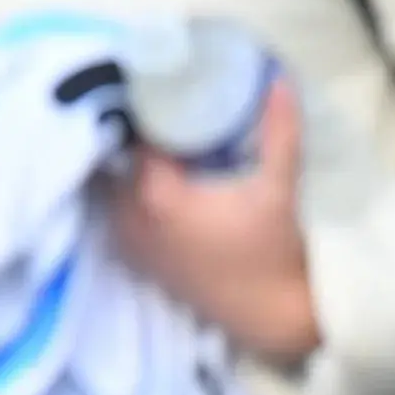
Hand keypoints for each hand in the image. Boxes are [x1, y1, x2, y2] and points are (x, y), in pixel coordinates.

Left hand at [110, 78, 320, 362]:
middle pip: (118, 159)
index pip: (136, 135)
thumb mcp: (278, 187)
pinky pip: (117, 212)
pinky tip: (156, 178)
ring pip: (114, 186)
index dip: (149, 109)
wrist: (269, 315)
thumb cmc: (273, 251)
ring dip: (130, 165)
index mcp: (156, 195)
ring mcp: (128, 241)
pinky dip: (128, 194)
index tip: (162, 86)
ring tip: (156, 137)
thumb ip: (279, 131)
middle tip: (160, 107)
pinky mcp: (135, 259)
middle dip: (136, 134)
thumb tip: (279, 79)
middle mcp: (129, 217)